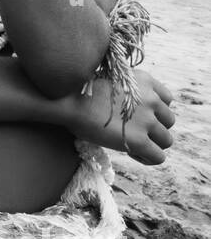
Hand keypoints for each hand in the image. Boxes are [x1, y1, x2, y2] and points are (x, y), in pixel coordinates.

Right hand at [60, 69, 174, 164]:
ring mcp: (147, 121)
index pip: (166, 100)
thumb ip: (125, 90)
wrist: (69, 101)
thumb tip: (120, 103)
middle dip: (154, 129)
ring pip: (166, 140)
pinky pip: (158, 157)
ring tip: (132, 145)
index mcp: (144, 81)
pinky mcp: (140, 141)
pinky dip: (148, 158)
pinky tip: (133, 154)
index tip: (136, 118)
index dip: (154, 112)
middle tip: (132, 133)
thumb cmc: (78, 92)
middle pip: (168, 121)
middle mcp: (151, 100)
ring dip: (152, 144)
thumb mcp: (109, 80)